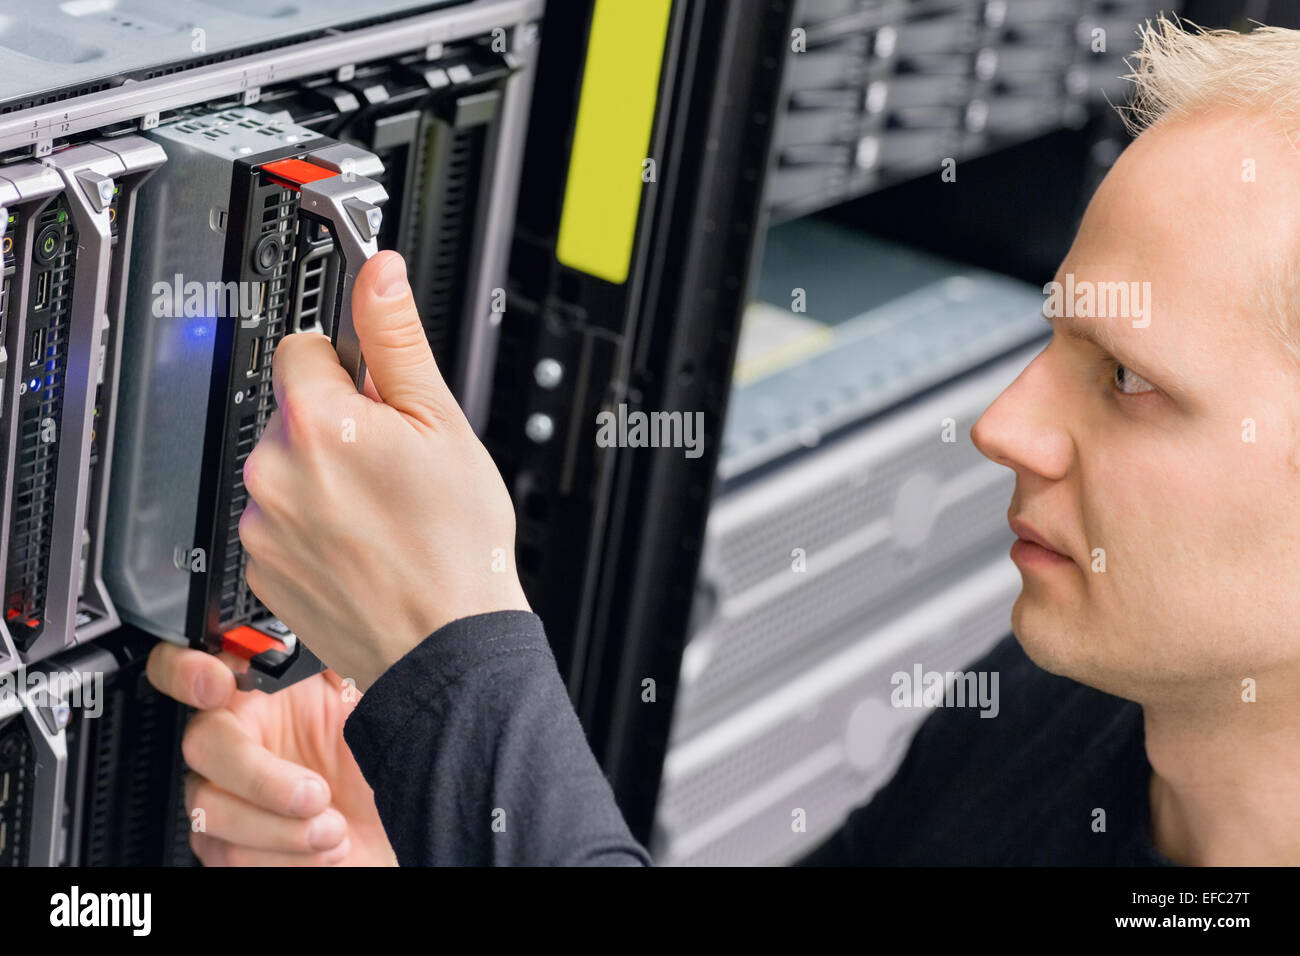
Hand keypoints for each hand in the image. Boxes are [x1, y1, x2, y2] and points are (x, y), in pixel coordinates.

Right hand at [146, 641, 397, 865]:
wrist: (417, 827)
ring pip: (207, 809)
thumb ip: (340, 655)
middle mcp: (244, 742)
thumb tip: (321, 609)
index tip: (219, 683)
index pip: (196, 667)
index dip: (188, 670)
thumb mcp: (379, 696)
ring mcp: (235, 798)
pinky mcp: (238, 849)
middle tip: (316, 793)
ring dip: (276, 828)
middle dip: (259, 776)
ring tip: (332, 829)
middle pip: (200, 744)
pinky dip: (280, 859)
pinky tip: (323, 851)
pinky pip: (227, 855)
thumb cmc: (401, 760)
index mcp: (267, 695)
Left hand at [239, 250, 529, 689]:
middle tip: (393, 462)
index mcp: (318, 422)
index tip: (375, 394)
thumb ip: (397, 339)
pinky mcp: (261, 567)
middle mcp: (274, 470)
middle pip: (293, 410)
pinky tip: (360, 542)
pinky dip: (310, 524)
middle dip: (337, 423)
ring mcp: (262, 524)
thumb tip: (378, 272)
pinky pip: (278, 520)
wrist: (445, 643)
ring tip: (381, 510)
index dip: (348, 366)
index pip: (302, 346)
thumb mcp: (444, 424)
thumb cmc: (456, 545)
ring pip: (286, 467)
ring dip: (322, 476)